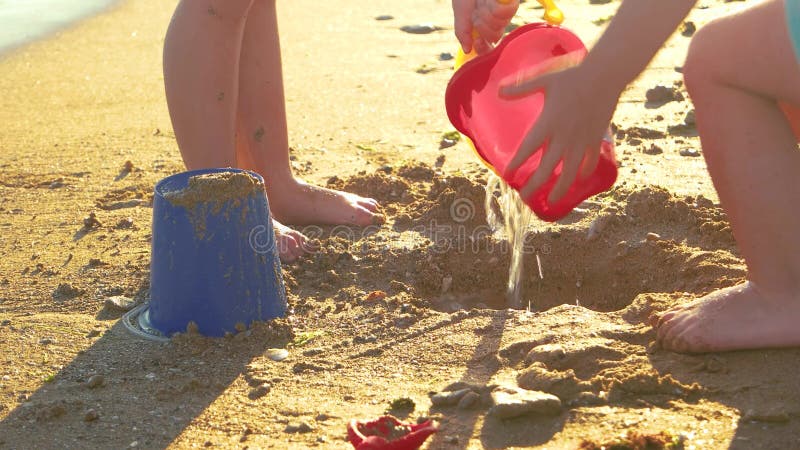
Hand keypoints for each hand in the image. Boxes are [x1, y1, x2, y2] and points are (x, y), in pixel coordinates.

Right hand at [452, 0, 518, 54]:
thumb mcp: (460, 11)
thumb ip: (462, 31)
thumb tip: (467, 50)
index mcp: (483, 26)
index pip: (487, 46)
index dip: (483, 48)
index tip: (477, 41)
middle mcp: (496, 21)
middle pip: (493, 37)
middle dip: (481, 26)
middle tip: (476, 12)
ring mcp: (506, 12)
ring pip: (498, 26)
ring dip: (485, 14)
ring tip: (481, 2)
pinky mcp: (512, 4)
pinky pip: (503, 15)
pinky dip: (493, 8)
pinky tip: (489, 0)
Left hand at [500, 63, 620, 202]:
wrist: (606, 73)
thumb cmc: (573, 74)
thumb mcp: (544, 79)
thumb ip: (521, 88)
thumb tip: (498, 91)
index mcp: (548, 122)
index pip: (528, 149)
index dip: (516, 163)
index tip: (507, 174)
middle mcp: (564, 136)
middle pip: (547, 168)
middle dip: (535, 185)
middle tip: (524, 197)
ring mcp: (582, 139)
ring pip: (570, 171)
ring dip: (561, 187)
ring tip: (553, 200)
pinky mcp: (596, 137)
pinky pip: (591, 159)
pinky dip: (586, 170)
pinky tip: (581, 178)